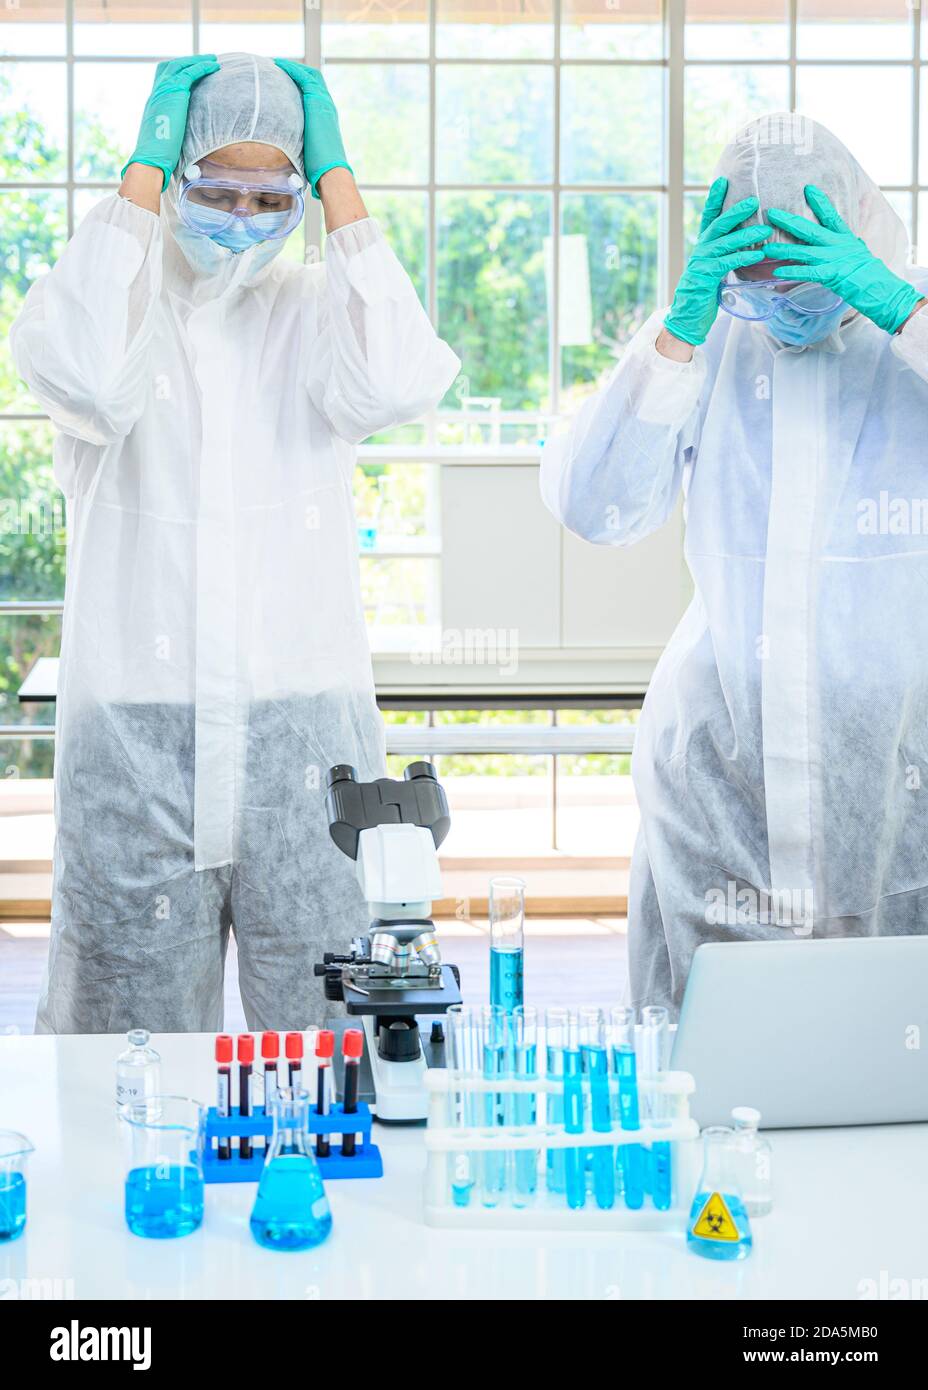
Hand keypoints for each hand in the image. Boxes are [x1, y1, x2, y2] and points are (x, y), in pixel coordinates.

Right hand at [122, 55, 218, 189]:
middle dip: (187, 61)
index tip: (189, 72)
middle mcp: (156, 94)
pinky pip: (190, 73)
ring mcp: (164, 91)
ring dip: (197, 60)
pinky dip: (202, 67)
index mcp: (153, 104)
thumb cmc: (158, 159)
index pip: (162, 79)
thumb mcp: (164, 141)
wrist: (151, 159)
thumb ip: (171, 135)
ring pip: (180, 65)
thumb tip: (181, 148)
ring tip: (213, 60)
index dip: (176, 73)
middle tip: (203, 61)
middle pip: (170, 66)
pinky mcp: (174, 92)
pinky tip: (213, 67)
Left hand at [274, 59, 351, 198]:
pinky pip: (303, 77)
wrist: (331, 172)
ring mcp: (324, 103)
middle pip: (312, 78)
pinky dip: (291, 69)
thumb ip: (299, 146)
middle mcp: (327, 107)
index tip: (282, 81)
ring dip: (292, 67)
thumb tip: (285, 158)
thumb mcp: (307, 153)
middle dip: (295, 71)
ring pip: (309, 74)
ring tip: (274, 63)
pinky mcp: (317, 102)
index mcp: (325, 117)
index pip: (313, 92)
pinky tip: (277, 66)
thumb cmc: (320, 171)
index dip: (299, 83)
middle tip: (276, 67)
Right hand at [664, 178, 771, 347]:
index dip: (715, 199)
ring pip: (725, 242)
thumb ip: (724, 256)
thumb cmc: (704, 296)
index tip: (723, 180)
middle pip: (718, 224)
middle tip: (754, 199)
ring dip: (746, 234)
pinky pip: (727, 262)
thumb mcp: (714, 271)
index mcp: (703, 247)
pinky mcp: (705, 277)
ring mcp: (701, 263)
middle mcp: (700, 251)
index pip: (708, 218)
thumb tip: (745, 245)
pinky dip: (743, 256)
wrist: (686, 319)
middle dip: (736, 210)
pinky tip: (758, 253)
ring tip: (766, 228)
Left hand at [766, 186, 922, 335]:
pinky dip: (792, 272)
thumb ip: (844, 244)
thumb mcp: (857, 251)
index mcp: (844, 237)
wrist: (880, 287)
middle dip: (789, 221)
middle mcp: (837, 245)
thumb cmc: (868, 273)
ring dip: (783, 249)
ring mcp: (833, 259)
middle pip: (809, 229)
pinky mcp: (830, 275)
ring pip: (803, 251)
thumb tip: (836, 240)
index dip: (820, 201)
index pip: (831, 215)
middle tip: (771, 213)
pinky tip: (777, 272)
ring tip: (766, 248)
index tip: (808, 188)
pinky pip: (807, 272)